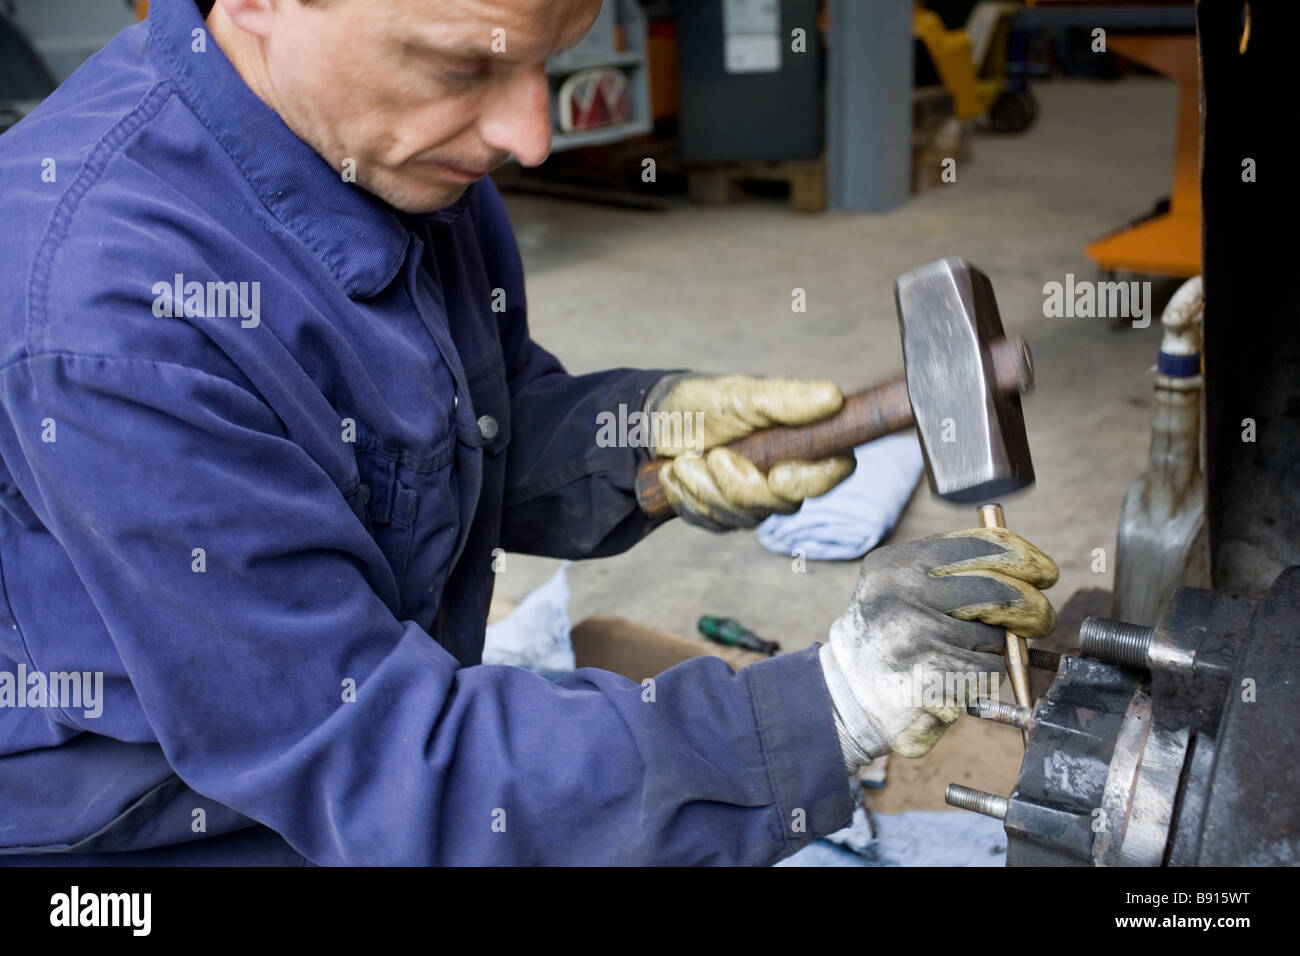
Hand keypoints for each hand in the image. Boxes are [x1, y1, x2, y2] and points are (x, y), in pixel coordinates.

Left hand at [644, 372, 855, 530]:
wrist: (657, 421)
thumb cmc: (704, 402)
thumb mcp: (740, 395)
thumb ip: (785, 400)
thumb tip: (832, 398)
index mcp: (802, 440)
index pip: (833, 470)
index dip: (810, 481)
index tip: (777, 475)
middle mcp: (787, 473)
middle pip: (785, 504)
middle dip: (738, 484)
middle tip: (712, 456)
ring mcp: (758, 499)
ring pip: (745, 517)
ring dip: (705, 488)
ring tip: (683, 460)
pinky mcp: (729, 514)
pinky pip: (714, 523)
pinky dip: (689, 499)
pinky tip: (675, 475)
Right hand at [818, 528, 1057, 765]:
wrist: (848, 694)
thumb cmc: (888, 635)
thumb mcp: (902, 584)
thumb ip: (952, 569)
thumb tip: (1024, 564)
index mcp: (898, 565)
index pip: (980, 547)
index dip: (1024, 558)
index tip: (1044, 573)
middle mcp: (903, 597)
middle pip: (999, 591)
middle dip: (1032, 606)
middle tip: (1041, 618)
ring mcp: (917, 640)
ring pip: (998, 637)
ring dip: (998, 647)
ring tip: (964, 652)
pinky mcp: (934, 681)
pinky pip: (990, 672)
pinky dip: (987, 677)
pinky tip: (960, 677)